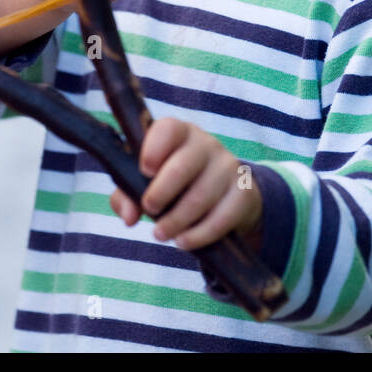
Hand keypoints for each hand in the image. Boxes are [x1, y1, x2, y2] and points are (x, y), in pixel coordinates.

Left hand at [110, 117, 262, 250]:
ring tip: (161, 234)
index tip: (144, 171)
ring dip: (177, 220)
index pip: (168, 129)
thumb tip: (129, 217)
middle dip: (161, 192)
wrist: (224, 195)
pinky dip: (199, 234)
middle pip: (183, 165)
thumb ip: (127, 196)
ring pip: (201, 196)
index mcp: (179, 133)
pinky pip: (222, 217)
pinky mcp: (244, 192)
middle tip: (149, 210)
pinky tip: (184, 242)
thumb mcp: (146, 184)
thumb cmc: (173, 185)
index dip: (154, 149)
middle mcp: (207, 144)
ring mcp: (229, 167)